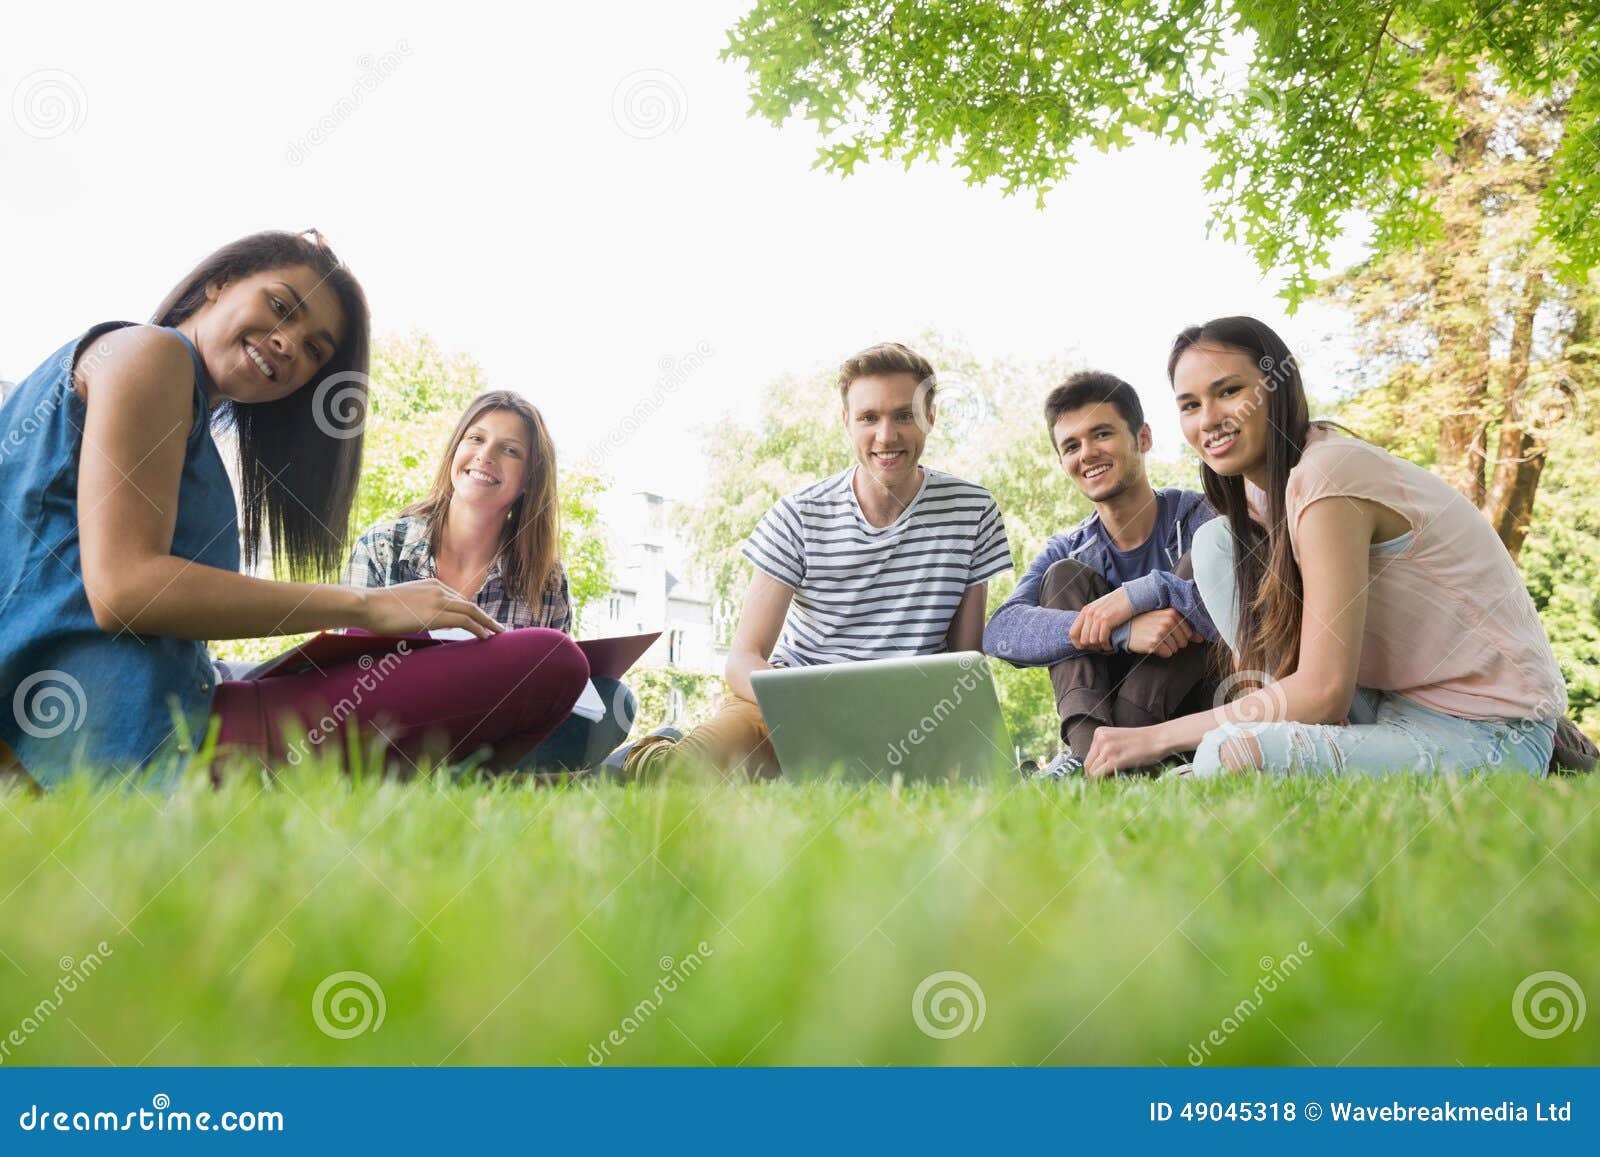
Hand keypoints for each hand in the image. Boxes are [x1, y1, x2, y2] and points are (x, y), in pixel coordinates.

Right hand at [356, 580, 504, 638]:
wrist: (367, 604)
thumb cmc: (377, 608)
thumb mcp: (402, 605)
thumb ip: (418, 609)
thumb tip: (427, 621)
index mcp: (430, 585)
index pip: (457, 599)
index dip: (470, 611)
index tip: (480, 621)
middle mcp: (438, 589)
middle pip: (469, 603)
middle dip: (484, 616)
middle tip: (497, 628)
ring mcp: (438, 599)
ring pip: (471, 611)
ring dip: (487, 623)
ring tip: (498, 634)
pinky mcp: (436, 612)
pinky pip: (465, 620)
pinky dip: (478, 628)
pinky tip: (485, 636)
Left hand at [1070, 587, 1133, 651]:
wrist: (1131, 596)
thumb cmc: (1117, 603)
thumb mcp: (1100, 607)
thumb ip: (1092, 616)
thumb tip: (1086, 631)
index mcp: (1085, 611)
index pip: (1072, 633)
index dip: (1077, 643)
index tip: (1085, 648)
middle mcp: (1089, 613)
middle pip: (1083, 639)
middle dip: (1091, 647)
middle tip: (1098, 648)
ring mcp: (1097, 616)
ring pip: (1092, 641)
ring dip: (1099, 647)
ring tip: (1105, 646)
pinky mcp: (1106, 620)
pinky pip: (1102, 639)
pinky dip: (1106, 645)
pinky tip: (1110, 646)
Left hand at [1085, 724, 1169, 777]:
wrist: (1159, 739)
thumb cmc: (1143, 742)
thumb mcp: (1118, 739)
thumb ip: (1105, 749)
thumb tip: (1095, 769)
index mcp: (1099, 733)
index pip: (1088, 756)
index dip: (1093, 768)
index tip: (1100, 775)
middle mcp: (1101, 739)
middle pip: (1087, 764)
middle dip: (1093, 776)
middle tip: (1104, 782)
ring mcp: (1107, 749)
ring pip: (1092, 772)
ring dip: (1099, 780)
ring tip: (1111, 781)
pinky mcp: (1115, 760)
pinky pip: (1099, 775)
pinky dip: (1103, 782)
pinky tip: (1112, 782)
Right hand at [1126, 609, 1202, 656]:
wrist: (1124, 627)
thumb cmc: (1144, 623)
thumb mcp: (1163, 619)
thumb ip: (1183, 627)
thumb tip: (1200, 638)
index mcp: (1172, 613)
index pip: (1189, 632)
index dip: (1179, 635)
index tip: (1167, 631)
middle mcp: (1168, 621)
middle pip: (1183, 642)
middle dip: (1173, 642)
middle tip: (1159, 635)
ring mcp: (1162, 632)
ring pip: (1176, 649)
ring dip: (1166, 647)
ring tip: (1154, 638)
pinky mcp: (1155, 643)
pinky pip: (1168, 654)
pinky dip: (1160, 652)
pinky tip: (1151, 644)